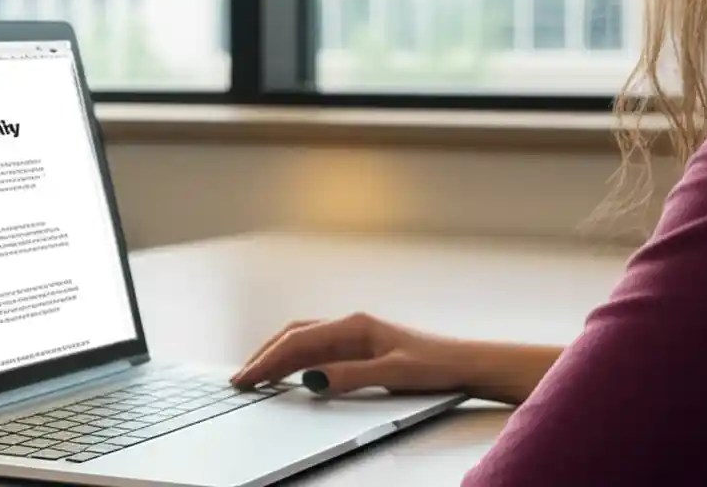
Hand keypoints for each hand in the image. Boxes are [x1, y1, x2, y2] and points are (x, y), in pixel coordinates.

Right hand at [229, 312, 468, 396]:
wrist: (465, 364)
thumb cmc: (436, 364)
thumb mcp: (392, 373)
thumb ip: (351, 376)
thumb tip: (312, 379)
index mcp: (355, 325)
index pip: (299, 341)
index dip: (269, 359)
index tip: (248, 377)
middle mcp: (351, 326)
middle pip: (295, 336)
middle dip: (265, 356)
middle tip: (241, 379)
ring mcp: (355, 337)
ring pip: (304, 343)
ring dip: (278, 359)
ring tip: (255, 378)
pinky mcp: (361, 350)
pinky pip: (318, 353)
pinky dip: (296, 363)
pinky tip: (287, 377)